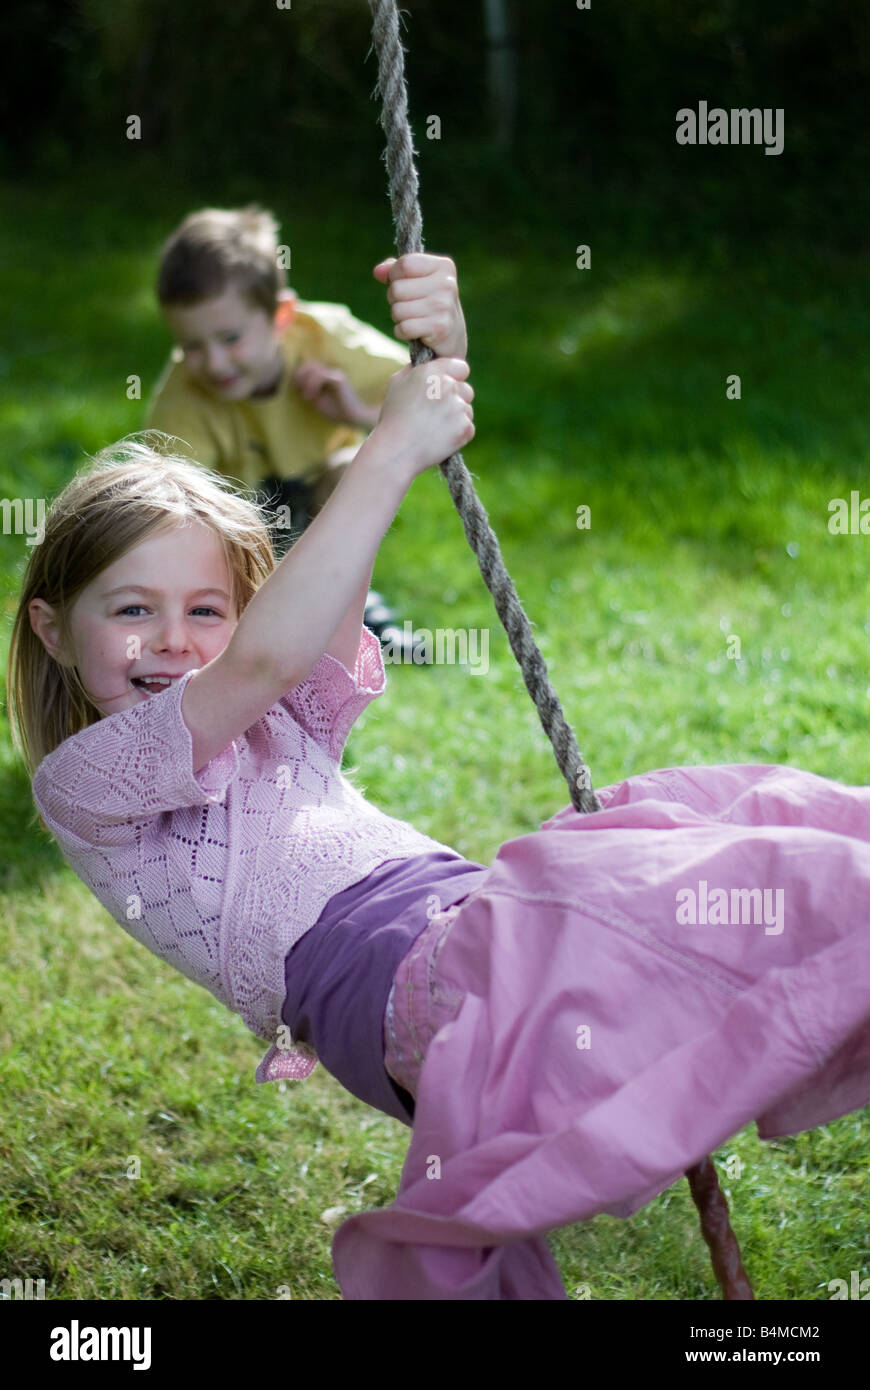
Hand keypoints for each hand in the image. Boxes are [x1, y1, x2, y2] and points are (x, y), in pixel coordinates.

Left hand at [293, 360, 377, 426]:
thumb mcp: (317, 400)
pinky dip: (313, 386)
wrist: (354, 418)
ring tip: (307, 397)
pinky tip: (312, 397)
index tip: (297, 390)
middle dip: (300, 375)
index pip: (308, 366)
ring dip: (306, 383)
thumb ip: (308, 390)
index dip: (299, 375)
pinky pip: (321, 376)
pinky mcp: (339, 379)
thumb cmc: (337, 412)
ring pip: (314, 369)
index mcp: (327, 376)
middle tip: (299, 391)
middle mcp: (331, 372)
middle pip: (309, 363)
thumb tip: (295, 383)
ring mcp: (336, 374)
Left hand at [373, 253, 467, 359]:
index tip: (405, 284)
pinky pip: (404, 328)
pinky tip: (416, 332)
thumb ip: (396, 270)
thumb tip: (378, 272)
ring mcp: (444, 306)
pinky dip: (403, 332)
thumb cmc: (429, 304)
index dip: (395, 276)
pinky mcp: (440, 328)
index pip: (405, 264)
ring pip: (397, 310)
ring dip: (399, 318)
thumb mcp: (417, 280)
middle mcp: (447, 284)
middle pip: (397, 288)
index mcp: (443, 266)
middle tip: (410, 306)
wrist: (452, 337)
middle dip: (395, 300)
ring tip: (415, 318)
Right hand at [374, 357, 473, 480]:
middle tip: (436, 413)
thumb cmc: (393, 418)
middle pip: (467, 389)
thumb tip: (430, 363)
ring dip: (456, 417)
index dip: (454, 378)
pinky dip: (458, 433)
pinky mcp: (465, 428)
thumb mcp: (397, 383)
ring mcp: (458, 408)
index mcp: (433, 372)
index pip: (461, 367)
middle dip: (456, 399)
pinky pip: (468, 427)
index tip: (445, 389)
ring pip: (467, 409)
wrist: (395, 451)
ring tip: (434, 427)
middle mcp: (448, 386)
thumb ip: (416, 369)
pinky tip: (440, 438)